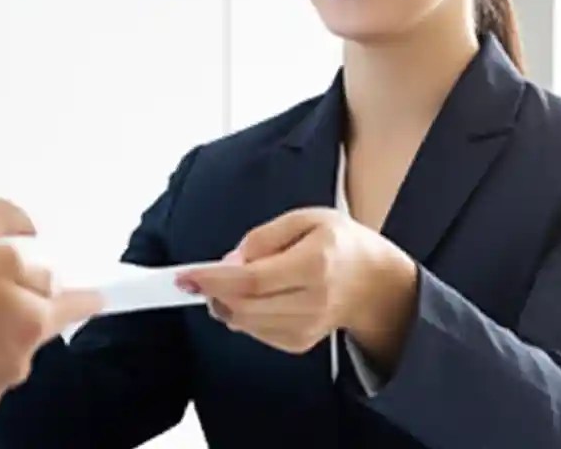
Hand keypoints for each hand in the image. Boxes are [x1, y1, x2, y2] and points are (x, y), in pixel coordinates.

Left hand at [177, 208, 417, 363]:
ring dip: (226, 303)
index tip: (186, 277)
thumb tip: (229, 262)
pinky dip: (245, 314)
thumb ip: (262, 237)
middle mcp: (312, 301)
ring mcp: (307, 327)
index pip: (253, 279)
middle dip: (214, 292)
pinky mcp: (299, 342)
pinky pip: (255, 332)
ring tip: (235, 281)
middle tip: (202, 277)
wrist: (374, 283)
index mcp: (315, 264)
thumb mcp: (306, 219)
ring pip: (246, 323)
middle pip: (245, 306)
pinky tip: (258, 297)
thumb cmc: (340, 244)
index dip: (214, 280)